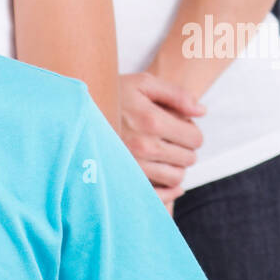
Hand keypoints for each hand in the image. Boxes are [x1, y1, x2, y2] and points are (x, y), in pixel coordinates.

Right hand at [120, 72, 205, 205]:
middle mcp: (143, 146)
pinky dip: (169, 191)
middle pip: (188, 159)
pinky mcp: (124, 179)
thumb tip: (202, 112)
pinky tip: (166, 179)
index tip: (181, 127)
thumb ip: (176, 94)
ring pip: (176, 178)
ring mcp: (133, 166)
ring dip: (177, 167)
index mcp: (151, 120)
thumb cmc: (113, 93)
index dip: (193, 132)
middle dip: (185, 149)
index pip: (194, 138)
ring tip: (164, 154)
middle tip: (172, 139)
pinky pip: (158, 197)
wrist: (76, 110)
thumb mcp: (143, 82)